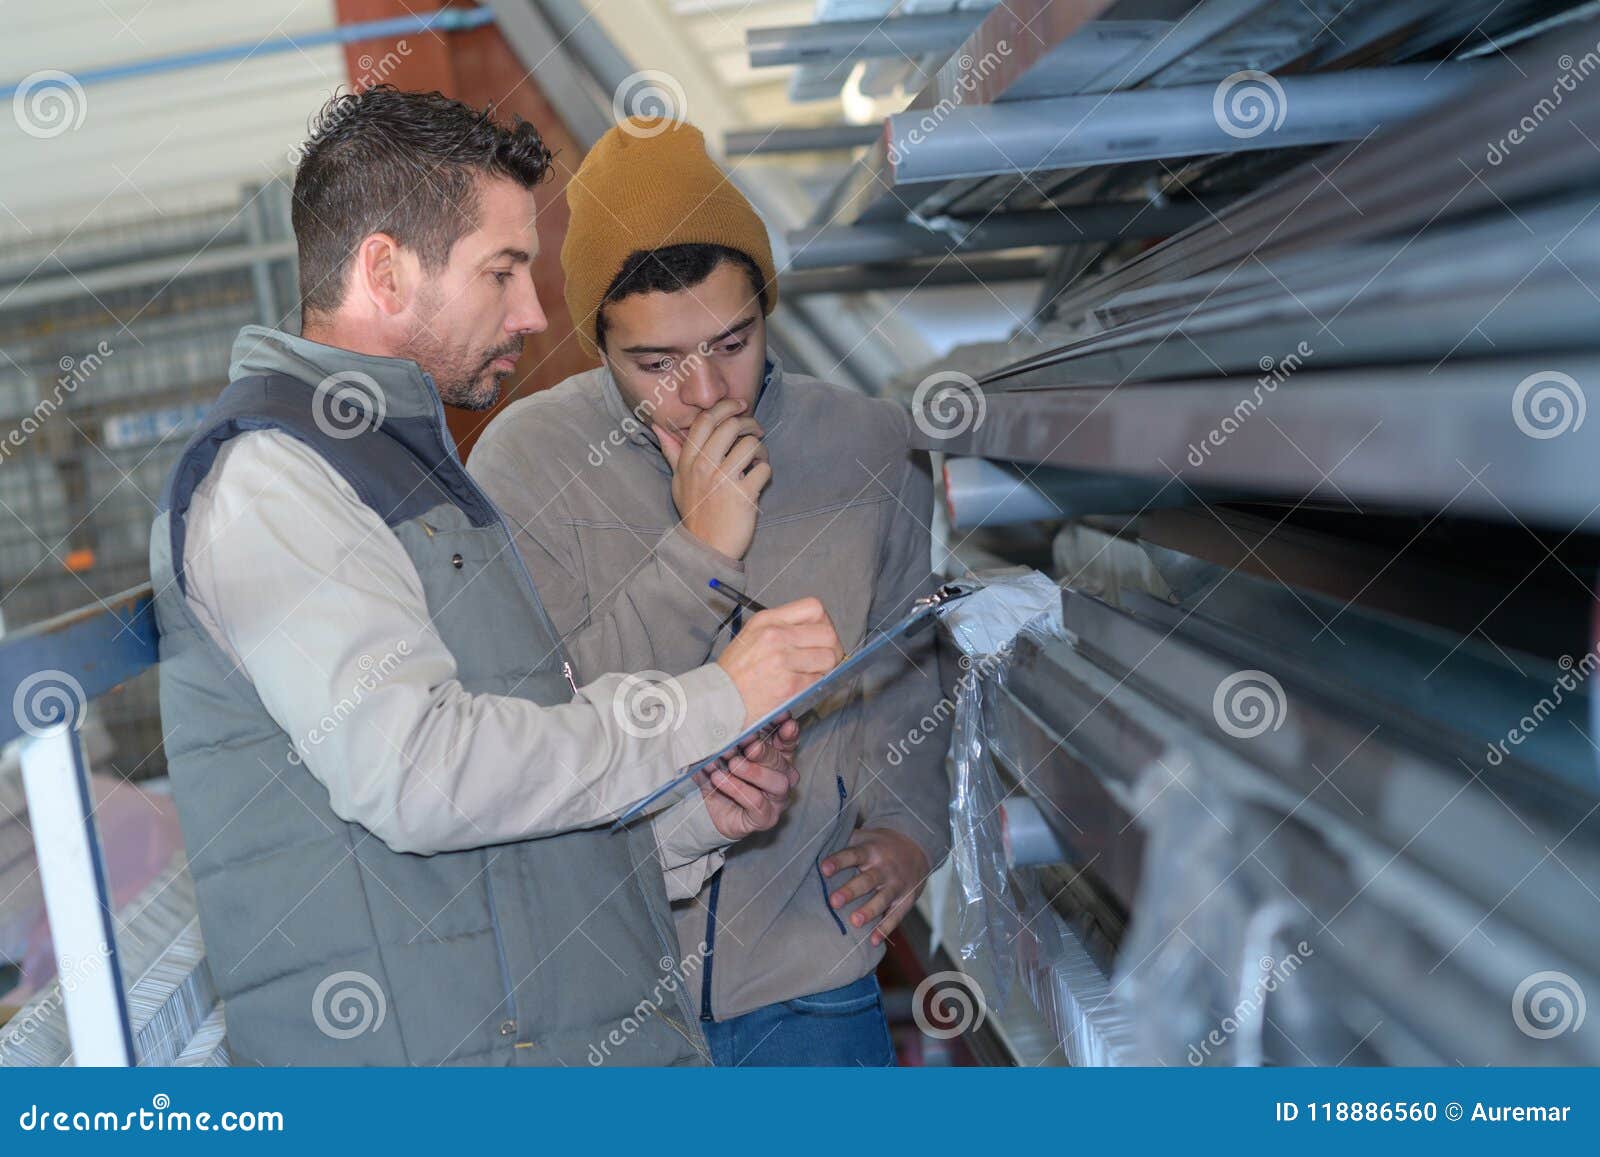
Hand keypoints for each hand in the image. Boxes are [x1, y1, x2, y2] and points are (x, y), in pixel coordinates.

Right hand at [655, 398, 770, 559]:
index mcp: (688, 462)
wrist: (707, 546)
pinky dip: (766, 470)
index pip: (705, 421)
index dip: (725, 406)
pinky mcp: (744, 495)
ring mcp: (724, 481)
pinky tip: (760, 476)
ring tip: (759, 458)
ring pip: (751, 445)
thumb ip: (672, 453)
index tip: (739, 406)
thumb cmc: (695, 512)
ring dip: (761, 448)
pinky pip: (764, 468)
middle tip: (755, 430)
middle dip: (749, 422)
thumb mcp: (678, 482)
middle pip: (730, 426)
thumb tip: (658, 428)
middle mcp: (704, 467)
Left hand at [697, 718, 800, 839]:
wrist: (714, 815)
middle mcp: (783, 777)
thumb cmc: (723, 780)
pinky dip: (737, 788)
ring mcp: (778, 799)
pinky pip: (757, 802)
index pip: (787, 741)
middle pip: (781, 760)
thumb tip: (716, 725)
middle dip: (763, 750)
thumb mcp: (721, 758)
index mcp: (777, 757)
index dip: (786, 730)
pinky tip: (720, 779)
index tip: (782, 717)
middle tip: (746, 740)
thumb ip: (725, 743)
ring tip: (732, 763)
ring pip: (777, 782)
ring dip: (753, 771)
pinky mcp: (766, 817)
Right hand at [716, 597, 842, 725]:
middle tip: (825, 658)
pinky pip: (818, 680)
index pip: (814, 608)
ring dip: (825, 668)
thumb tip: (816, 632)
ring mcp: (783, 660)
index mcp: (768, 619)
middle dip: (832, 648)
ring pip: (828, 658)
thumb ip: (783, 627)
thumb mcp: (753, 634)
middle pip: (828, 634)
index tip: (821, 636)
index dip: (825, 623)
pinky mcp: (789, 685)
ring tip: (811, 673)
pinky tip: (800, 686)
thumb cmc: (735, 670)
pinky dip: (814, 685)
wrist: (718, 698)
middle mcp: (776, 635)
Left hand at [821, 827, 929, 946]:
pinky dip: (885, 929)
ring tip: (854, 921)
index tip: (824, 868)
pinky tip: (872, 941)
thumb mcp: (865, 837)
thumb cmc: (879, 844)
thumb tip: (812, 847)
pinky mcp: (906, 899)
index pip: (853, 854)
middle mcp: (884, 868)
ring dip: (869, 911)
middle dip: (851, 891)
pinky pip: (896, 916)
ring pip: (882, 899)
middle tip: (834, 902)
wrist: (916, 845)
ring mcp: (896, 884)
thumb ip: (844, 842)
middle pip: (867, 880)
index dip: (839, 861)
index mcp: (870, 850)